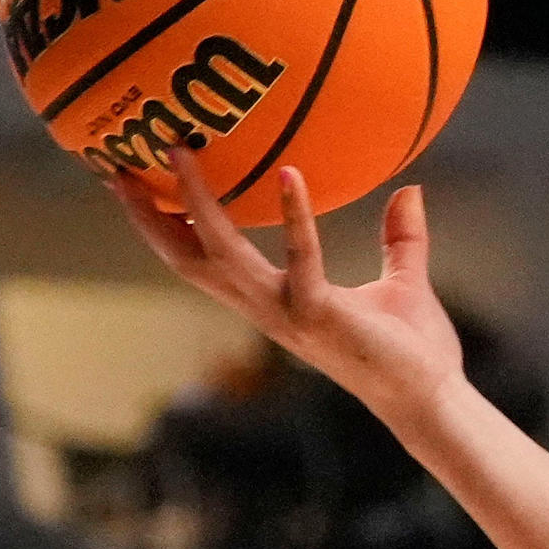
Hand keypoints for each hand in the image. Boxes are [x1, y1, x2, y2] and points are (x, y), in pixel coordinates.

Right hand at [108, 154, 463, 425]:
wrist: (432, 398)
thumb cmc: (413, 348)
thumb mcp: (401, 280)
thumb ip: (398, 238)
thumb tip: (410, 189)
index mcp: (272, 299)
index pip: (202, 258)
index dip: (163, 224)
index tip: (134, 181)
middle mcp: (266, 306)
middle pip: (186, 257)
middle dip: (147, 214)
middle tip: (115, 164)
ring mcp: (287, 312)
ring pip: (220, 255)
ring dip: (196, 203)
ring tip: (180, 150)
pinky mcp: (319, 315)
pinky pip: (299, 260)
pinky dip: (293, 217)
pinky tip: (289, 174)